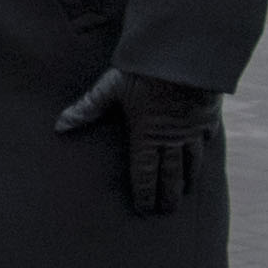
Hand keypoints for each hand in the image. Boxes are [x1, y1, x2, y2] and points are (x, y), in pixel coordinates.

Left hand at [53, 67, 217, 216]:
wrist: (185, 56)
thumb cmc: (144, 71)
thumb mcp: (111, 87)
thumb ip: (87, 108)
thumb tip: (60, 125)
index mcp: (146, 136)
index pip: (143, 173)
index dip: (143, 194)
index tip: (144, 210)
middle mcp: (171, 139)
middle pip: (170, 175)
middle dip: (168, 195)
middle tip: (167, 211)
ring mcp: (192, 130)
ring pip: (191, 162)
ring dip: (188, 178)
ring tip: (186, 191)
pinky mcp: (207, 117)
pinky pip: (207, 138)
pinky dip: (205, 149)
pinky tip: (206, 154)